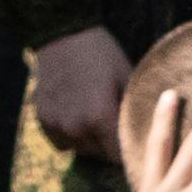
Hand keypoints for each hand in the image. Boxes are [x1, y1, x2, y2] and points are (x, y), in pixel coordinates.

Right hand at [28, 28, 135, 156]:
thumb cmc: (102, 54)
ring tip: (96, 116)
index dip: (128, 150)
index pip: (118, 155)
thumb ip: (133, 110)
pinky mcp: (42, 121)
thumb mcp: (126, 78)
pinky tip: (77, 115)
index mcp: (99, 117)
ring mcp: (56, 125)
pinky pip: (62, 142)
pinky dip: (71, 135)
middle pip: (100, 154)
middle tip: (116, 123)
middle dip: (110, 144)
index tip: (133, 143)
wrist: (64, 36)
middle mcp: (75, 127)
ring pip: (81, 149)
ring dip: (90, 141)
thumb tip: (149, 132)